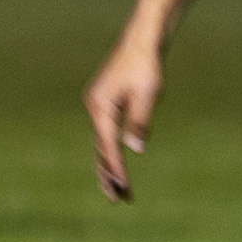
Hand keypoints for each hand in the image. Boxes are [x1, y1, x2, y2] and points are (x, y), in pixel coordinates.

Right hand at [83, 40, 163, 201]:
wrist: (142, 41)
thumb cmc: (147, 65)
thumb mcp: (148, 94)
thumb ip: (140, 121)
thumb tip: (135, 148)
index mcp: (101, 106)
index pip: (108, 145)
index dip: (116, 168)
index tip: (123, 187)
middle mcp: (94, 107)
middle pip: (99, 149)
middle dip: (109, 175)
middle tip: (118, 200)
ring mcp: (96, 105)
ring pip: (100, 143)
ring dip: (109, 166)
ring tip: (120, 191)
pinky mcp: (103, 103)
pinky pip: (104, 134)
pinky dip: (109, 152)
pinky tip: (116, 166)